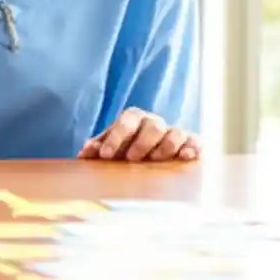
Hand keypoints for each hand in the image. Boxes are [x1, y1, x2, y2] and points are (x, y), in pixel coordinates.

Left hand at [78, 107, 200, 161]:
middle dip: (141, 143)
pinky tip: (185, 157)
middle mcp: (154, 123)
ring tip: (154, 160)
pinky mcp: (190, 144)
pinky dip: (192, 148)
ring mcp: (173, 132)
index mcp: (133, 119)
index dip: (115, 137)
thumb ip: (97, 148)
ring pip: (175, 133)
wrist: (148, 154)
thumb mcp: (109, 148)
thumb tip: (84, 153)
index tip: (105, 155)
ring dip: (165, 147)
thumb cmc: (125, 149)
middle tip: (132, 159)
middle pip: (153, 126)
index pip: (126, 120)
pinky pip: (195, 142)